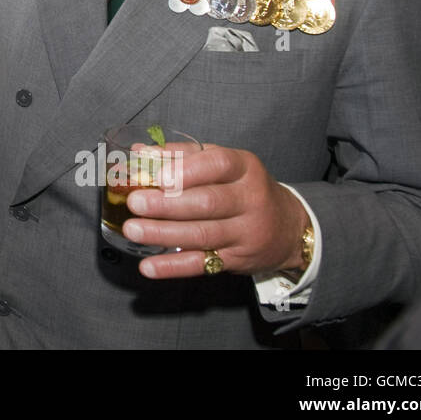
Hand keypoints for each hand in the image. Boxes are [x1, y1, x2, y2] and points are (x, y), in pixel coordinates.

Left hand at [119, 144, 310, 278]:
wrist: (288, 229)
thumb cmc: (242, 188)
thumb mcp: (223, 163)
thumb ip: (181, 155)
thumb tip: (139, 152)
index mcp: (244, 168)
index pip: (219, 164)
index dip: (188, 171)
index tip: (158, 176)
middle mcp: (250, 199)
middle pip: (208, 202)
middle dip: (168, 204)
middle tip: (135, 202)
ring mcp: (245, 233)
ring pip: (203, 234)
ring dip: (164, 233)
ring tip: (132, 229)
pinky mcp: (236, 260)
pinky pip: (202, 265)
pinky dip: (173, 267)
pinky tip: (148, 266)